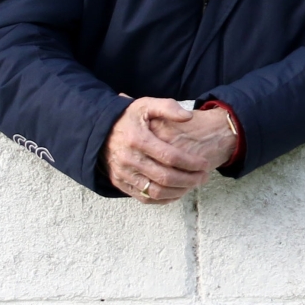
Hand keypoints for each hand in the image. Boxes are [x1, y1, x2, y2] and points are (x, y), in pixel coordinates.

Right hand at [102, 97, 234, 203]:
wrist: (99, 130)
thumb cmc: (128, 117)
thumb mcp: (146, 105)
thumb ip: (168, 107)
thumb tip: (188, 116)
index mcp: (138, 139)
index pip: (171, 157)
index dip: (191, 163)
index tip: (205, 164)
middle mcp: (129, 159)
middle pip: (165, 177)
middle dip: (190, 179)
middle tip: (204, 176)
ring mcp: (123, 174)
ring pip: (156, 191)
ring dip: (180, 191)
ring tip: (194, 184)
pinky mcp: (120, 183)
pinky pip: (145, 198)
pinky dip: (164, 199)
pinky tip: (178, 192)